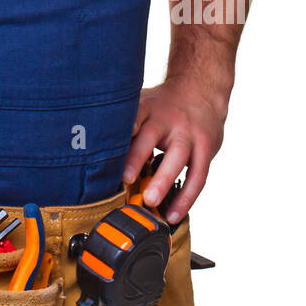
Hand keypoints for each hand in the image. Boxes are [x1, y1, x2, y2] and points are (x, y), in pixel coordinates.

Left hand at [121, 78, 227, 222]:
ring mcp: (189, 134)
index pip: (133, 114)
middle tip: (126, 179)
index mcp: (148, 108)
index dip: (122, 127)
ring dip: (164, 181)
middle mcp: (168, 119)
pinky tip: (173, 214)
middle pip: (152, 135)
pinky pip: (198, 176)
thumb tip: (100, 157)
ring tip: (151, 202)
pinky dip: (186, 197)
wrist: (201, 91)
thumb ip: (127, 128)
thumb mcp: (144, 106)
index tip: (107, 142)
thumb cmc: (164, 106)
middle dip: (138, 157)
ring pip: (178, 158)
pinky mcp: (206, 149)